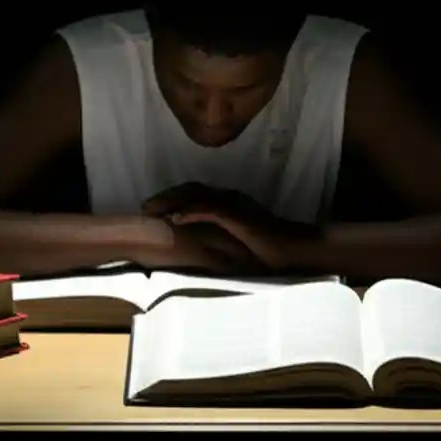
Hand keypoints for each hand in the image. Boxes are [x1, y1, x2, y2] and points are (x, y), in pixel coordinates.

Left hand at [142, 182, 315, 269]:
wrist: (294, 250)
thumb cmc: (268, 251)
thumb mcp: (236, 243)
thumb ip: (217, 240)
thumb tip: (196, 249)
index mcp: (229, 203)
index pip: (195, 194)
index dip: (173, 198)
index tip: (154, 208)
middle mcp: (229, 198)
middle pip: (190, 190)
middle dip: (166, 196)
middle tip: (146, 207)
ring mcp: (234, 205)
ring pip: (196, 196)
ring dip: (172, 201)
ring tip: (153, 210)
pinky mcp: (239, 216)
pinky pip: (210, 210)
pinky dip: (191, 212)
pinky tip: (176, 218)